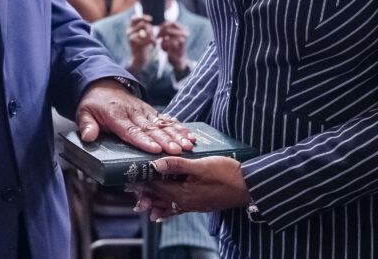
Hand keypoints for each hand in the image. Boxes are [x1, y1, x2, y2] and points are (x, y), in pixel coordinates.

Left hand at [75, 79, 194, 154]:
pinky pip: (166, 119)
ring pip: (162, 124)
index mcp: (116, 116)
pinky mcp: (151, 111)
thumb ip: (86, 125)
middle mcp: (133, 112)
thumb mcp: (83, 112)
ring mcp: (144, 111)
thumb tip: (88, 137)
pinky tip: (190, 135)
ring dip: (176, 135)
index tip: (155, 149)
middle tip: (178, 151)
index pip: (131, 130)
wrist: (103, 85)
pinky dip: (178, 127)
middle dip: (165, 140)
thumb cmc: (94, 104)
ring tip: (188, 145)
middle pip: (151, 129)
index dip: (143, 140)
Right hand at [127, 14, 154, 71]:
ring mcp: (131, 38)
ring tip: (153, 41)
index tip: (151, 19)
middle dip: (150, 29)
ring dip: (152, 35)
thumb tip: (149, 19)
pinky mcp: (136, 43)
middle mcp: (129, 32)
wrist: (139, 58)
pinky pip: (149, 38)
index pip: (134, 19)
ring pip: (147, 31)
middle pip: (144, 24)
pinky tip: (153, 45)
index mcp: (130, 29)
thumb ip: (144, 26)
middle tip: (152, 36)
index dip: (143, 17)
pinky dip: (153, 41)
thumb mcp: (143, 34)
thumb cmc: (143, 45)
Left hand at [132, 156, 248, 220]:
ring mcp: (193, 205)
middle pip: (159, 197)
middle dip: (144, 193)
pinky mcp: (199, 204)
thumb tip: (155, 164)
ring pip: (167, 205)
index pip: (156, 185)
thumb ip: (177, 165)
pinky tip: (161, 214)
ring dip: (154, 203)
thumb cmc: (227, 173)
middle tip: (129, 189)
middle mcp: (185, 201)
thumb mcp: (201, 165)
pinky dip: (167, 211)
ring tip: (140, 205)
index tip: (129, 175)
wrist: (249, 187)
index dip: (142, 179)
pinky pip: (178, 210)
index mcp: (183, 192)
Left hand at [157, 21, 188, 72]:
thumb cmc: (173, 47)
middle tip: (156, 38)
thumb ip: (166, 30)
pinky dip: (163, 46)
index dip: (162, 26)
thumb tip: (156, 27)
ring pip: (166, 35)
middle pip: (168, 28)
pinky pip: (165, 42)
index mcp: (184, 29)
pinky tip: (166, 50)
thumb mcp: (171, 37)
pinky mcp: (177, 45)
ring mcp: (181, 39)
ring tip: (163, 45)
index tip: (157, 31)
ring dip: (162, 40)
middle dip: (160, 33)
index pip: (171, 23)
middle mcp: (185, 33)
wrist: (178, 60)